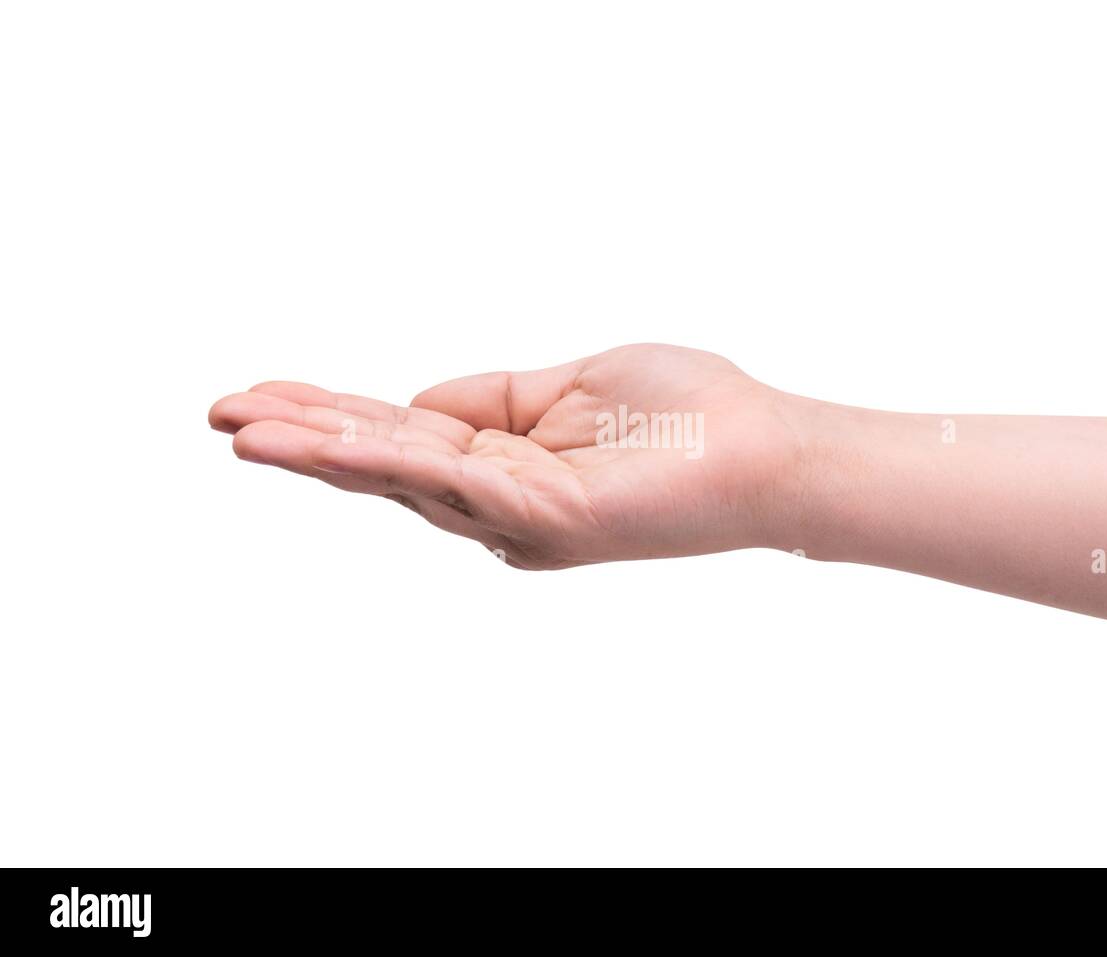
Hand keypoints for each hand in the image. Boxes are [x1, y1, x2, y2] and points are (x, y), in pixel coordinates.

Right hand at [209, 344, 803, 568]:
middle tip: (219, 414)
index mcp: (503, 460)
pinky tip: (322, 447)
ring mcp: (519, 516)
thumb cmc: (685, 412)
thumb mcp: (569, 382)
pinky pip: (453, 483)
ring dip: (318, 452)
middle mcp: (499, 499)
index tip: (259, 394)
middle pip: (383, 463)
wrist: (763, 448)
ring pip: (401, 478)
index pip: (398, 434)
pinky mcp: (548, 519)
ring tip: (241, 432)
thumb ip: (492, 397)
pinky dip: (384, 462)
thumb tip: (416, 401)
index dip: (329, 412)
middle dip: (300, 437)